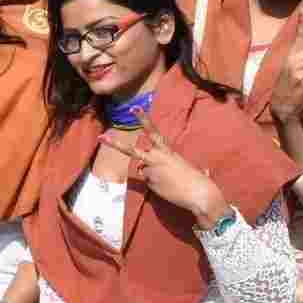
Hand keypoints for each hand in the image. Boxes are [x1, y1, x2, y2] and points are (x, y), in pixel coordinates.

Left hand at [100, 125, 221, 221]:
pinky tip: (168, 189)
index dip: (144, 119)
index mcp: (167, 151)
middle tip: (102, 137)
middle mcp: (156, 159)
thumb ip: (173, 164)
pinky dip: (156, 186)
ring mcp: (151, 172)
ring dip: (153, 175)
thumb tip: (174, 169)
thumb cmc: (198, 179)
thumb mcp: (185, 166)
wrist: (200, 194)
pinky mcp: (150, 183)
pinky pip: (149, 183)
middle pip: (131, 151)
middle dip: (115, 144)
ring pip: (144, 171)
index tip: (134, 108)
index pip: (153, 132)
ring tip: (170, 181)